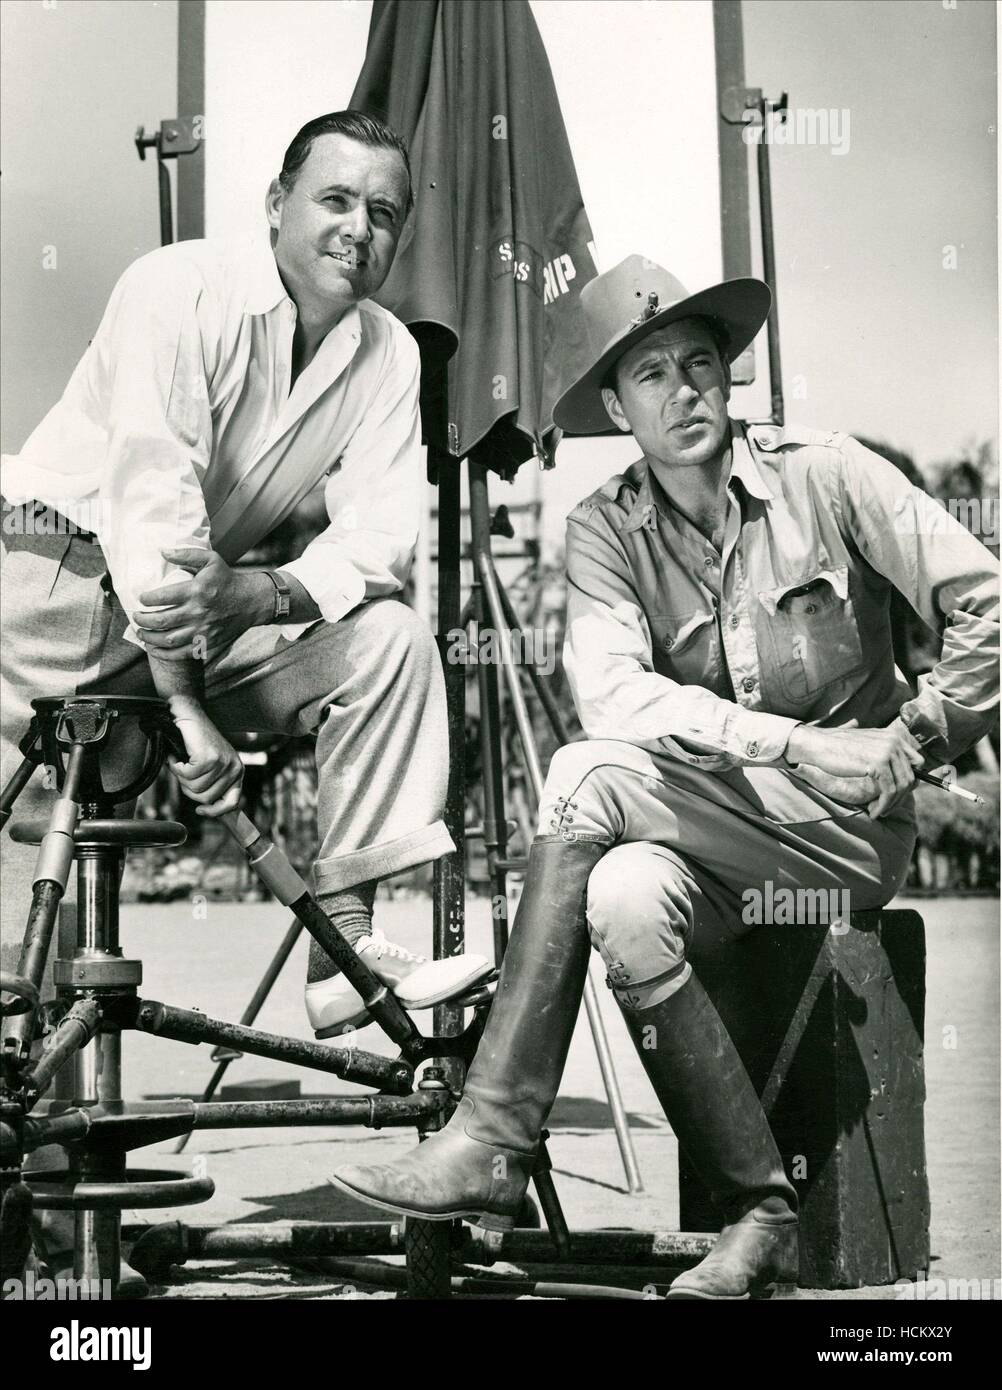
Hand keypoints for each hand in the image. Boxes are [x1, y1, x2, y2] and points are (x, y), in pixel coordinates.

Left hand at [133, 549, 268, 662]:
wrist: (250, 602)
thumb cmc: (227, 579)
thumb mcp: (210, 560)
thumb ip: (185, 554)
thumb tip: (161, 550)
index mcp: (196, 591)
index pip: (162, 597)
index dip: (146, 599)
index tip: (141, 599)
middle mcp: (198, 613)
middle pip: (161, 621)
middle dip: (143, 620)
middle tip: (136, 616)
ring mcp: (203, 631)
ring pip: (168, 640)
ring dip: (149, 638)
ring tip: (141, 632)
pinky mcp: (207, 643)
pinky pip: (181, 654)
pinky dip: (164, 654)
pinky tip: (154, 648)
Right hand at [167, 697, 242, 817]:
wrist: (188, 715)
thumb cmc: (195, 742)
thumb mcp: (210, 766)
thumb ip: (213, 785)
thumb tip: (207, 809)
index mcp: (237, 771)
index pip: (232, 802)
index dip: (214, 811)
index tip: (199, 811)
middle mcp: (234, 768)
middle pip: (206, 798)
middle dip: (189, 789)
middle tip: (184, 772)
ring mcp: (223, 763)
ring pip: (195, 788)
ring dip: (181, 777)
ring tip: (181, 761)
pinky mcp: (209, 757)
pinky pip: (188, 776)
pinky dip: (176, 767)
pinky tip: (177, 756)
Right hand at [786, 717, 923, 818]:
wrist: (818, 744)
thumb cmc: (836, 746)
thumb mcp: (865, 743)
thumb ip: (881, 749)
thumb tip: (894, 762)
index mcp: (893, 736)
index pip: (917, 761)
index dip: (909, 780)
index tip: (896, 794)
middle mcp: (894, 741)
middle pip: (911, 777)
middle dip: (901, 797)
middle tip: (885, 808)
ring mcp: (887, 752)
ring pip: (902, 786)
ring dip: (892, 804)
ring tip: (878, 811)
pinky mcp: (878, 764)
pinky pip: (889, 791)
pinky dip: (883, 805)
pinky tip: (873, 811)